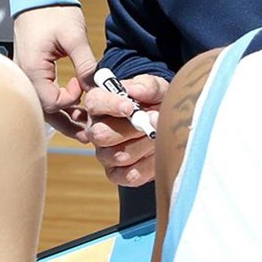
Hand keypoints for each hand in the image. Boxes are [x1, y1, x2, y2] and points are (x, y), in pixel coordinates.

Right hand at [14, 4, 96, 136]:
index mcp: (32, 69)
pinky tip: (72, 102)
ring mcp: (25, 74)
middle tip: (88, 135)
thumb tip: (97, 87)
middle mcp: (24, 76)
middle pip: (44, 111)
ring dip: (63, 115)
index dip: (72, 101)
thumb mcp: (74, 36)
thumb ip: (86, 64)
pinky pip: (42, 94)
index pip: (51, 102)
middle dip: (67, 123)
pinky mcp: (30, 71)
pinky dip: (57, 102)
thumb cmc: (53, 11)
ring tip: (83, 123)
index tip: (85, 86)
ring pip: (43, 105)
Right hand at [77, 73, 167, 187]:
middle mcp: (96, 129)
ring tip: (159, 134)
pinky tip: (157, 152)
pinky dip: (148, 164)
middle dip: (132, 129)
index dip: (111, 105)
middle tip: (154, 119)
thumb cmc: (156, 102)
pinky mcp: (116, 174)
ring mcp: (104, 153)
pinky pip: (129, 175)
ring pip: (118, 155)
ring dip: (144, 145)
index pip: (94, 102)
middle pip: (100, 134)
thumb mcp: (157, 88)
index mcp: (100, 103)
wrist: (166, 125)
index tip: (131, 107)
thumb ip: (147, 86)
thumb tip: (136, 91)